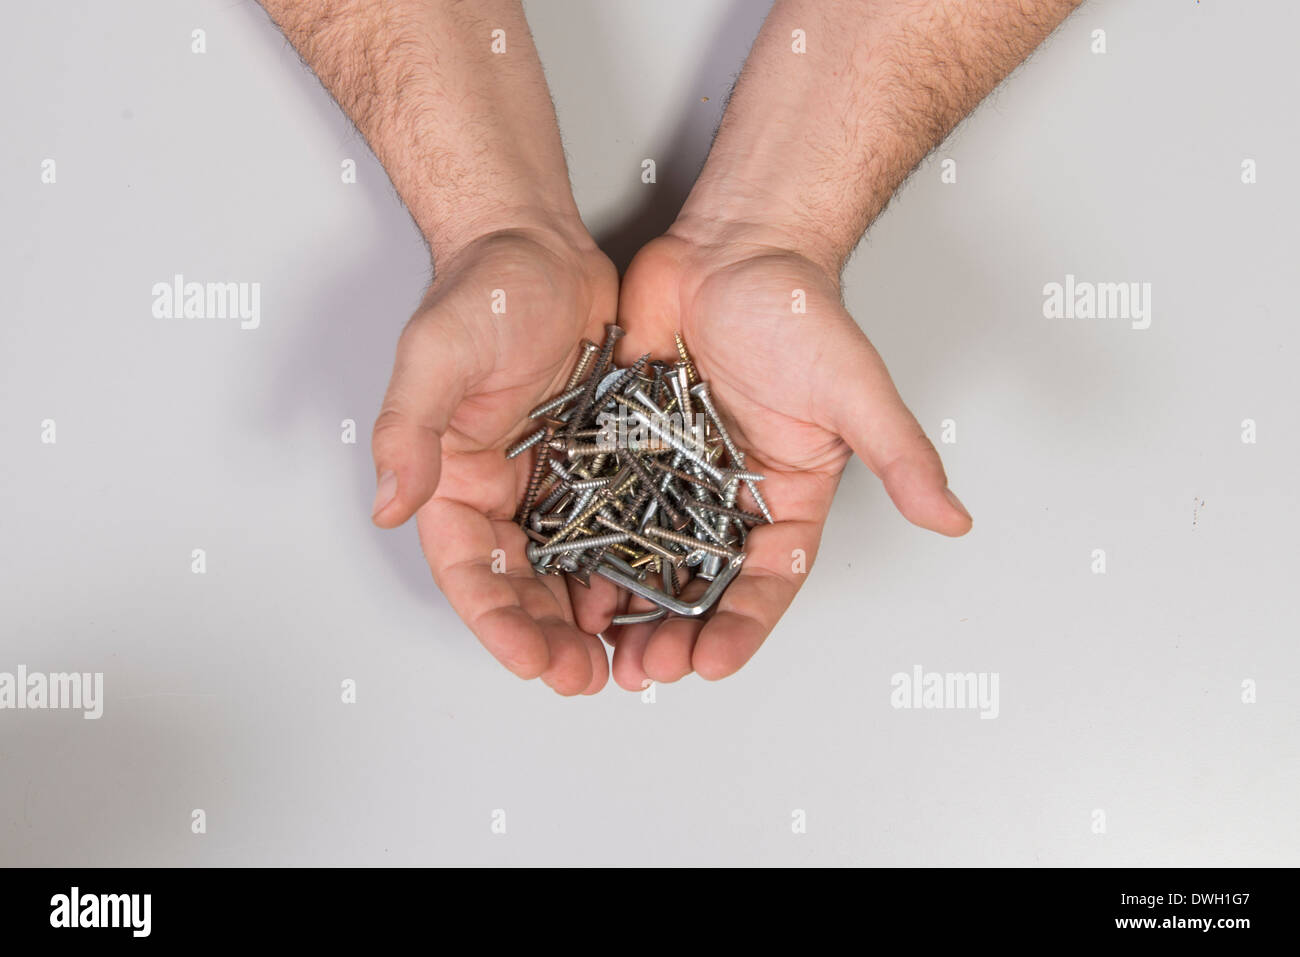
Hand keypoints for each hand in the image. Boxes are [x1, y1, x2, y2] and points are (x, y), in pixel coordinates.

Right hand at [371, 227, 617, 694]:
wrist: (538, 246)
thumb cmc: (479, 292)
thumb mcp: (436, 357)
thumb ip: (409, 431)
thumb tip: (389, 506)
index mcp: (455, 479)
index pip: (471, 570)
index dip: (497, 622)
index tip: (532, 660)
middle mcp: (502, 491)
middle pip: (522, 585)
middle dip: (549, 638)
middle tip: (587, 677)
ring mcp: (553, 481)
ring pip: (572, 569)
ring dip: (593, 617)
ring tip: (626, 656)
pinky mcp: (600, 463)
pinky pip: (618, 526)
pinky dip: (632, 564)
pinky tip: (658, 593)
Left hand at [599, 229, 971, 688]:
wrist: (736, 245)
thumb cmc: (803, 314)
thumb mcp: (856, 392)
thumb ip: (901, 458)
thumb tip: (955, 519)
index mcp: (786, 495)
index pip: (768, 579)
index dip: (743, 627)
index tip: (712, 664)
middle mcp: (728, 493)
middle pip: (700, 580)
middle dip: (673, 631)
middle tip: (643, 670)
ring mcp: (672, 472)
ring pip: (642, 552)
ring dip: (622, 602)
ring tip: (596, 643)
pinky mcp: (624, 443)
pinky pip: (599, 499)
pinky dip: (581, 540)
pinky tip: (558, 576)